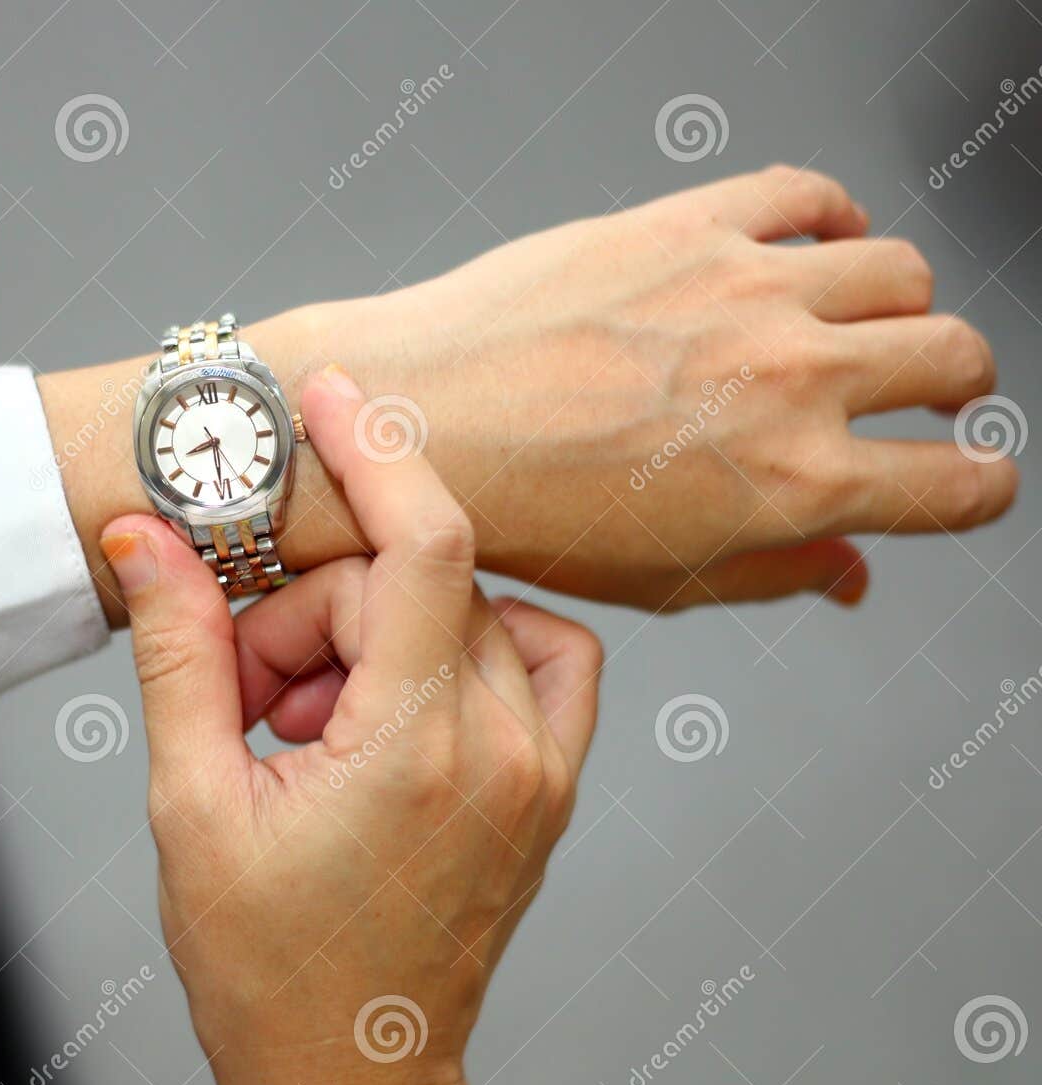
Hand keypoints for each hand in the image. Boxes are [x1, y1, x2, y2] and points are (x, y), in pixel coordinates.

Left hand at [42, 165, 1014, 622]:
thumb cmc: (512, 512)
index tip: (964, 479)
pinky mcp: (689, 222)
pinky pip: (810, 192)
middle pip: (956, 356)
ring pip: (901, 271)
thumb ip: (776, 572)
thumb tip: (850, 574)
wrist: (413, 422)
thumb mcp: (657, 582)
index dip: (979, 486)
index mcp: (792, 485)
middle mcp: (789, 377)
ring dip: (898, 305)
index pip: (964, 483)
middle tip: (922, 398)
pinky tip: (806, 250)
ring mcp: (744, 288)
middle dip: (956, 387)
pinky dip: (830, 220)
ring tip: (857, 327)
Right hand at [100, 367, 600, 1084]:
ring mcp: (541, 772)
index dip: (372, 451)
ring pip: (474, 610)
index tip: (325, 400)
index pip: (425, 546)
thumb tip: (145, 541)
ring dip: (381, 632)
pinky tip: (391, 699)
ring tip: (314, 722)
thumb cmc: (269, 969)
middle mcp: (503, 753)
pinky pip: (538, 656)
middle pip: (417, 583)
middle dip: (317, 614)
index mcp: (414, 754)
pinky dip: (465, 645)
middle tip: (253, 700)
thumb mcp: (193, 805)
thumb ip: (179, 653)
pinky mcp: (549, 785)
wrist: (348, 1076)